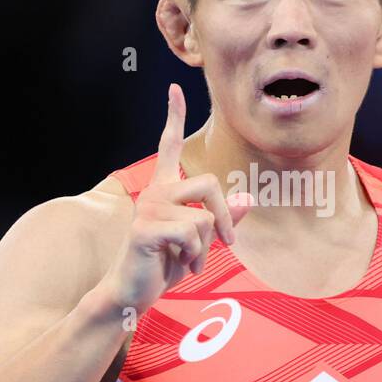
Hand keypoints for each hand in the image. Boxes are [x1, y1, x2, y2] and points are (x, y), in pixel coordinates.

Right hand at [99, 83, 252, 314]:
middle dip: (226, 218)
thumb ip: (222, 219)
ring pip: (204, 215)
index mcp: (164, 190)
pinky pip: (192, 232)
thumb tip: (248, 199)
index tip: (175, 88)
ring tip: (191, 261)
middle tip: (226, 246)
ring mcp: (148, 209)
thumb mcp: (200, 241)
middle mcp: (154, 192)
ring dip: (207, 246)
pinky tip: (182, 266)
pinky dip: (196, 254)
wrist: (133, 292)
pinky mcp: (145, 229)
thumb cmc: (164, 265)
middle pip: (210, 183)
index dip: (174, 116)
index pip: (169, 145)